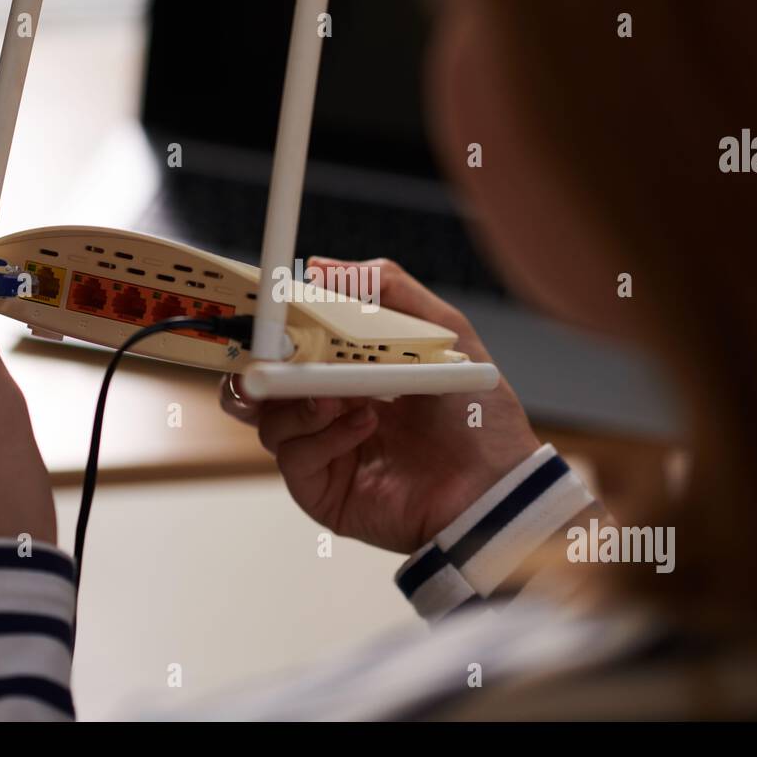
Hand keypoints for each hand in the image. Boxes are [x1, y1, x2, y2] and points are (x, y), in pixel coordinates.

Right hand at [220, 257, 539, 553]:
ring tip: (336, 393)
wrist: (496, 485)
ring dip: (297, 400)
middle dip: (259, 364)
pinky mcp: (323, 490)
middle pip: (262, 386)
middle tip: (272, 347)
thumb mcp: (445, 332)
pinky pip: (293, 457)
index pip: (293, 348)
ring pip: (269, 420)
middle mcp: (331, 412)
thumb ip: (391, 289)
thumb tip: (323, 266)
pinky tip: (364, 425)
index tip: (268, 308)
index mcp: (352, 374)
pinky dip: (322, 434)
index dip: (275, 330)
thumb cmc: (479, 416)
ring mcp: (324, 452)